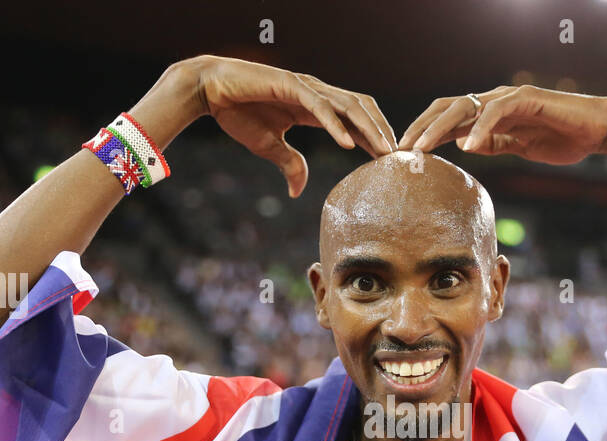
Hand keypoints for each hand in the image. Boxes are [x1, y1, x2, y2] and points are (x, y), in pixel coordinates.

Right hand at [187, 55, 395, 195]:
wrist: (208, 90)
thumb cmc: (238, 112)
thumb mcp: (269, 146)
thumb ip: (289, 163)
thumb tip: (298, 190)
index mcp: (313, 105)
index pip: (353, 120)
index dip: (373, 137)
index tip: (389, 161)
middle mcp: (315, 91)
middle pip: (360, 109)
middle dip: (381, 132)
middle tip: (398, 159)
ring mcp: (304, 85)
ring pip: (347, 105)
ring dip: (368, 129)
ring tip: (384, 152)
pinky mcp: (289, 84)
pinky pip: (319, 106)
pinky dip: (336, 125)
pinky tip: (349, 144)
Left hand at [398, 85, 606, 164]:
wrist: (598, 130)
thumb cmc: (562, 138)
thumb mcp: (520, 147)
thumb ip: (494, 143)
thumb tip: (466, 146)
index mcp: (490, 113)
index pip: (448, 119)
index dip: (424, 134)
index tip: (405, 156)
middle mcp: (494, 101)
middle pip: (446, 108)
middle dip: (420, 128)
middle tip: (400, 151)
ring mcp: (509, 97)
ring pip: (464, 107)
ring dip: (439, 128)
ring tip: (421, 149)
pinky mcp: (527, 100)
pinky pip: (496, 112)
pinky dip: (480, 128)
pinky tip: (466, 146)